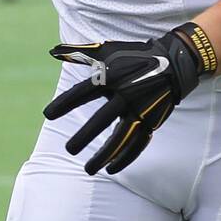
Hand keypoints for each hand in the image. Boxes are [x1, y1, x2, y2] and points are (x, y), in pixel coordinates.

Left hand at [43, 23, 216, 175]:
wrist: (172, 63)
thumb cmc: (133, 56)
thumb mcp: (106, 50)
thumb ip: (79, 53)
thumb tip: (52, 51)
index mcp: (112, 77)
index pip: (83, 93)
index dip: (64, 103)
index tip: (48, 115)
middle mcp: (126, 95)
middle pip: (102, 120)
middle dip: (85, 136)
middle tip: (69, 149)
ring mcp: (140, 110)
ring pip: (121, 138)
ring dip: (104, 155)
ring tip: (88, 169)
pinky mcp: (151, 121)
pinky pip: (138, 144)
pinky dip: (125, 157)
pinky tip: (110, 168)